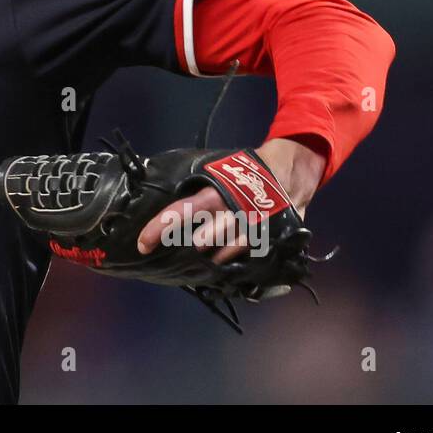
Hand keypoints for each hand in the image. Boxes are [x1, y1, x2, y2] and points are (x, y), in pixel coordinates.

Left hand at [135, 137, 325, 264]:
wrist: (290, 172)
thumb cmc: (245, 173)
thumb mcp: (218, 171)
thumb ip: (196, 186)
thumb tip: (159, 185)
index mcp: (215, 191)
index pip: (180, 210)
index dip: (159, 228)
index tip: (142, 244)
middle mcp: (231, 211)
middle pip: (203, 237)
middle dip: (192, 245)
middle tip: (186, 249)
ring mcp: (250, 227)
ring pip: (223, 251)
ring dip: (211, 255)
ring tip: (204, 254)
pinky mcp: (266, 238)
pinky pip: (243, 257)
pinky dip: (231, 259)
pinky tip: (223, 260)